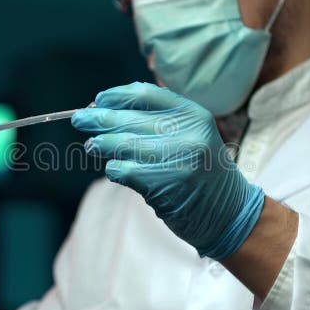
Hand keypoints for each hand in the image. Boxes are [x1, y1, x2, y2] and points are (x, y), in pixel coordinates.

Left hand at [72, 82, 264, 259]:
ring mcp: (178, 158)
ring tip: (92, 146)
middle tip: (79, 119)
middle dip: (100, 119)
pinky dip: (114, 168)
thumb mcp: (192, 138)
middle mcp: (188, 133)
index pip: (147, 95)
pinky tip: (112, 168)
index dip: (117, 96)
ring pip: (124, 144)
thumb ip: (159, 124)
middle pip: (131, 119)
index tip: (98, 99)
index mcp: (194, 115)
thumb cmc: (202, 175)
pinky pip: (126, 170)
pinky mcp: (166, 184)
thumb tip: (107, 112)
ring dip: (102, 144)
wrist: (230, 215)